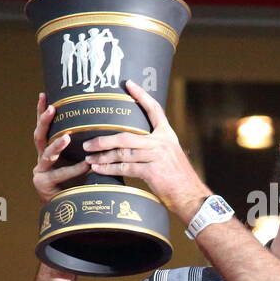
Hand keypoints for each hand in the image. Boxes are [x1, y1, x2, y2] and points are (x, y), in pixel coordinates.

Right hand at [32, 92, 92, 202]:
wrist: (68, 211)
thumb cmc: (79, 183)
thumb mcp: (82, 160)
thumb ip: (87, 147)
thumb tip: (109, 127)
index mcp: (49, 149)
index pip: (45, 127)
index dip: (42, 111)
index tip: (44, 94)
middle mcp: (42, 158)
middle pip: (39, 135)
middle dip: (44, 121)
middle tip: (51, 108)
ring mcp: (40, 171)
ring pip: (46, 154)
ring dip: (57, 145)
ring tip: (67, 137)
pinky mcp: (44, 184)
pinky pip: (59, 174)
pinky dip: (72, 169)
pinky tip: (85, 165)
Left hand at [81, 81, 210, 221]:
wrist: (191, 197)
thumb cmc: (179, 179)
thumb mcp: (171, 156)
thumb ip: (155, 148)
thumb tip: (133, 146)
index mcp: (168, 135)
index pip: (154, 110)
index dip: (141, 95)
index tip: (128, 83)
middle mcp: (162, 143)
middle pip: (126, 136)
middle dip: (104, 140)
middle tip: (88, 143)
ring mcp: (157, 156)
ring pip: (122, 153)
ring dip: (103, 156)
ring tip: (89, 158)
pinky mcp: (152, 171)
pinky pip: (125, 167)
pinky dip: (109, 169)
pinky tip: (99, 169)